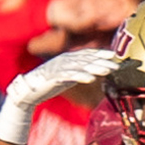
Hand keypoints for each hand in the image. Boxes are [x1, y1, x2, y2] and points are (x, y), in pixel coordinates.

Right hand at [0, 49, 121, 144]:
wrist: (28, 91)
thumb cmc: (50, 84)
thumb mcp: (68, 76)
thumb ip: (80, 72)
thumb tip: (96, 71)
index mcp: (68, 58)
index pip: (87, 54)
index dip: (100, 53)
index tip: (114, 55)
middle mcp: (64, 60)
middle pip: (86, 59)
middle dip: (102, 61)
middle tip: (116, 64)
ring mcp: (58, 68)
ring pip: (79, 66)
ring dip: (94, 67)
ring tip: (106, 70)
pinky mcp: (53, 77)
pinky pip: (68, 76)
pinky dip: (79, 76)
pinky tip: (89, 78)